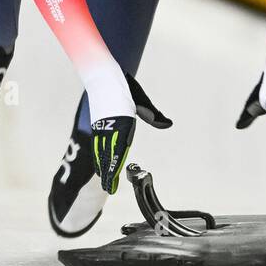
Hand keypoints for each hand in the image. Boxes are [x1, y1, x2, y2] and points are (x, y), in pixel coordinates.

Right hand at [91, 74, 170, 193]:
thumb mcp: (142, 102)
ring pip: (101, 152)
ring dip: (102, 168)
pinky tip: (99, 166)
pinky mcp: (98, 127)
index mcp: (122, 123)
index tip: (114, 178)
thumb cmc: (124, 89)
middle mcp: (109, 128)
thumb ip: (154, 116)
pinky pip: (98, 146)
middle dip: (108, 173)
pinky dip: (98, 158)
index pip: (119, 148)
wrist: (104, 76)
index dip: (115, 165)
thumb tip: (167, 124)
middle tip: (109, 189)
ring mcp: (102, 128)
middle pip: (107, 154)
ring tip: (105, 183)